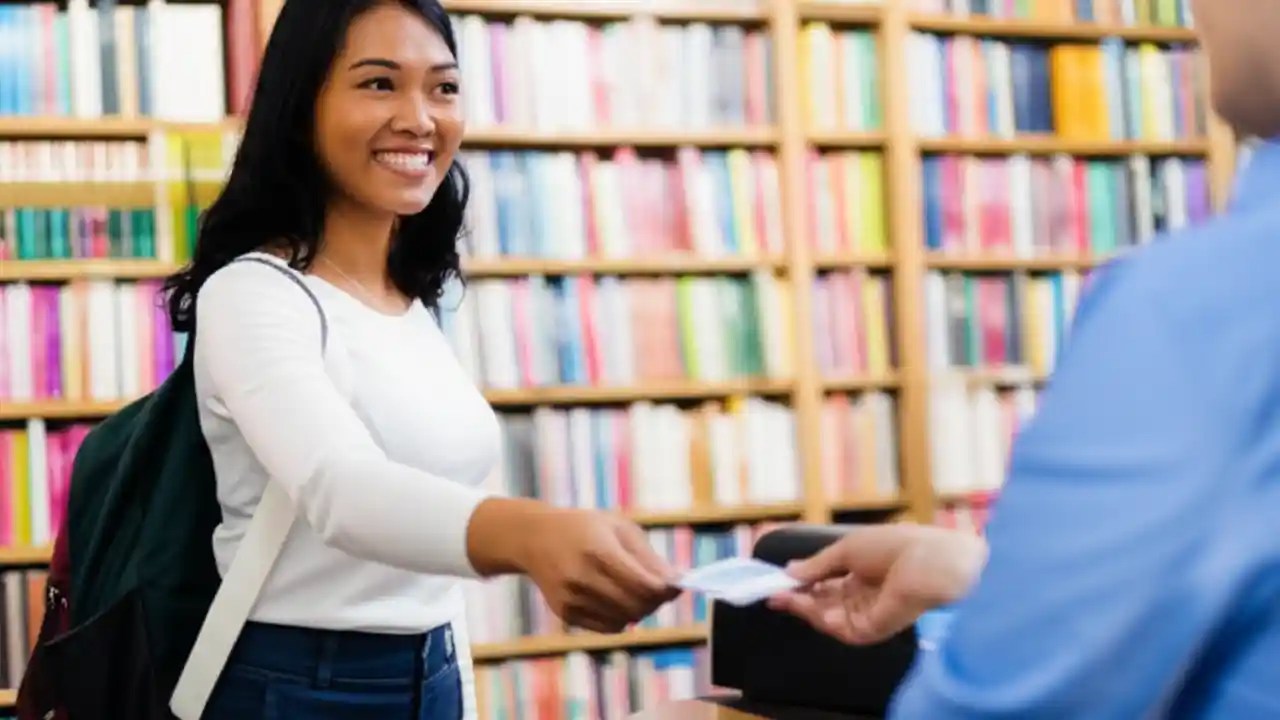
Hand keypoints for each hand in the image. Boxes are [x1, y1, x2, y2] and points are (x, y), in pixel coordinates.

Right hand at [519, 507, 680, 633]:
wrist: (535, 538)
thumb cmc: (585, 528)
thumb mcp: (619, 529)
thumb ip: (649, 558)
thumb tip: (677, 584)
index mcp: (599, 551)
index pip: (644, 585)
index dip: (667, 589)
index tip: (676, 585)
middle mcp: (583, 578)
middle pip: (637, 606)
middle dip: (656, 601)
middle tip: (659, 589)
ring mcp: (572, 599)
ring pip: (626, 621)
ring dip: (640, 610)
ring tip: (637, 591)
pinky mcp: (566, 614)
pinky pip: (609, 628)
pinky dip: (622, 619)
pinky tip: (617, 600)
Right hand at [767, 523, 986, 644]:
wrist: (935, 564)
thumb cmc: (897, 546)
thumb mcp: (848, 548)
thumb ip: (818, 564)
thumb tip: (788, 571)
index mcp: (864, 571)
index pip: (827, 582)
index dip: (802, 582)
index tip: (777, 581)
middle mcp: (866, 594)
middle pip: (824, 602)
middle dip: (798, 597)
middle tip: (773, 593)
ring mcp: (869, 614)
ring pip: (828, 616)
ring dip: (804, 607)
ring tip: (783, 596)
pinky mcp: (873, 630)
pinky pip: (840, 628)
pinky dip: (820, 617)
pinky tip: (804, 603)